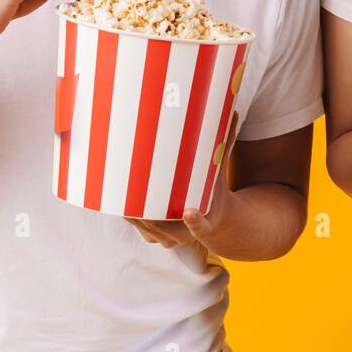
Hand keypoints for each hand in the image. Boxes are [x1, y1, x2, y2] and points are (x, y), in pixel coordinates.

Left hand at [127, 112, 239, 249]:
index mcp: (206, 221)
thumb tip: (234, 113)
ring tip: (120, 185)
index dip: (195, 221)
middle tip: (135, 184)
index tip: (190, 211)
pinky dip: (128, 211)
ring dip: (132, 209)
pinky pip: (137, 225)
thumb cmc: (214, 192)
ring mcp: (168, 239)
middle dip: (147, 209)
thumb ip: (225, 145)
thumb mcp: (220, 171)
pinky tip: (117, 195)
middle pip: (163, 226)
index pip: (201, 226)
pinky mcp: (153, 237)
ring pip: (145, 226)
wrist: (213, 223)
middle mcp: (186, 234)